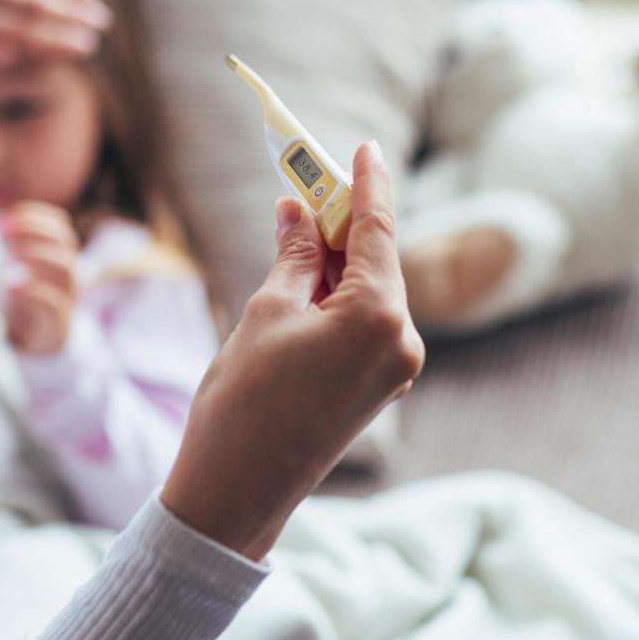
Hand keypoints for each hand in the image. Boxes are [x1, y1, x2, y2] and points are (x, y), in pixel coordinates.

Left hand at [0, 201, 79, 354]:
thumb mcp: (8, 274)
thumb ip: (0, 251)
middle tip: (3, 231)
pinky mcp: (59, 325)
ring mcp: (66, 300)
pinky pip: (56, 305)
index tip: (5, 216)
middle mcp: (66, 275)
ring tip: (11, 255)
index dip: (35, 217)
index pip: (59, 226)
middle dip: (34, 231)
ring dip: (37, 256)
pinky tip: (10, 288)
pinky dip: (34, 292)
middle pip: (65, 242)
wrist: (29, 349)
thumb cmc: (15, 304)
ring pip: (66, 269)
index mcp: (57, 257)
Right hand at [160, 142, 423, 560]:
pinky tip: (306, 276)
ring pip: (371, 292)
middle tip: (312, 183)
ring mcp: (395, 369)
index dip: (368, 184)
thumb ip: (295, 255)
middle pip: (377, 260)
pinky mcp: (378, 388)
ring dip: (337, 260)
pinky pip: (365, 323)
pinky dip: (338, 296)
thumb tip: (302, 211)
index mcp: (378, 315)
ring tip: (296, 227)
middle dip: (344, 222)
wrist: (236, 492)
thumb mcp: (266, 311)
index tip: (365, 147)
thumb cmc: (244, 400)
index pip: (378, 230)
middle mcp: (402, 341)